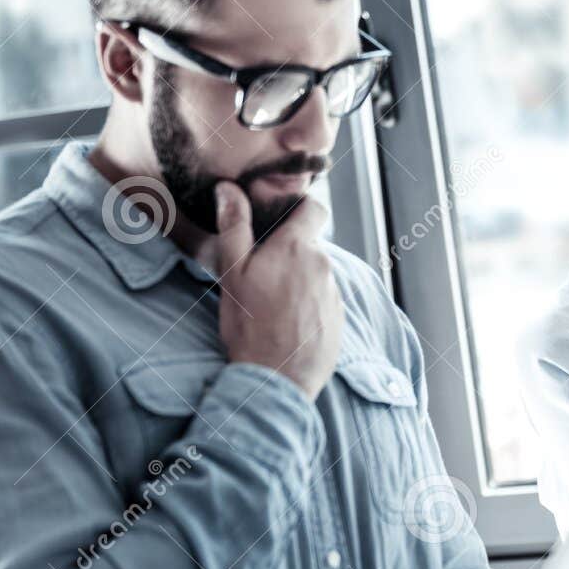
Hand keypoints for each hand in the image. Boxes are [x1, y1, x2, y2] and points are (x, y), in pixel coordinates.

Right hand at [216, 182, 342, 398]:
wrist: (277, 379)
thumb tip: (229, 188)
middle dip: (288, 252)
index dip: (299, 206)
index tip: (281, 217)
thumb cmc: (250, 325)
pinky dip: (306, 303)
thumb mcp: (232, 273)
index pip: (314, 207)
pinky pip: (322, 298)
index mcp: (297, 247)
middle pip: (309, 244)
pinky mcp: (339, 318)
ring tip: (271, 304)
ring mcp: (335, 293)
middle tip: (260, 273)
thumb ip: (234, 227)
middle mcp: (324, 265)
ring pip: (315, 272)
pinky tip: (286, 322)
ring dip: (297, 279)